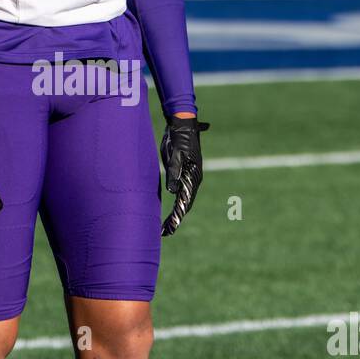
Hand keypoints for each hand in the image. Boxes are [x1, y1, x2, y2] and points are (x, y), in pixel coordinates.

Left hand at [160, 116, 208, 237]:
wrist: (182, 125)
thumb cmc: (178, 139)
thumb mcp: (174, 155)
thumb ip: (174, 172)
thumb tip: (173, 192)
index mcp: (193, 177)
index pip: (185, 201)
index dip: (177, 216)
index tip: (169, 228)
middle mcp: (194, 180)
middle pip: (186, 204)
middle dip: (176, 219)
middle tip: (166, 233)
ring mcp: (190, 177)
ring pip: (184, 200)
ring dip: (177, 214)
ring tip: (167, 227)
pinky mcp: (184, 173)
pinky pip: (181, 192)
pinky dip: (177, 204)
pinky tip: (172, 210)